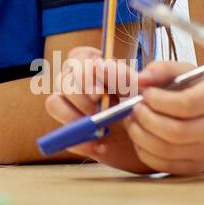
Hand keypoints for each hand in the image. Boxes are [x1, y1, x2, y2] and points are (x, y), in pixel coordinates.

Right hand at [43, 45, 152, 172]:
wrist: (149, 135)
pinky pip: (63, 134)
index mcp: (91, 62)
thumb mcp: (140, 89)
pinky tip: (102, 146)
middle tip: (101, 109)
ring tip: (101, 128)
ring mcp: (68, 106)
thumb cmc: (142, 103)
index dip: (86, 75)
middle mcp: (74, 81)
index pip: (77, 58)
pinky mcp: (70, 130)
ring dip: (75, 117)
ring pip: (54, 103)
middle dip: (81, 97)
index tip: (101, 93)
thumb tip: (104, 67)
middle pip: (62, 80)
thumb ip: (125, 76)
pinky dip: (82, 142)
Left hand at [124, 61, 203, 173]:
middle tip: (134, 107)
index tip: (145, 93)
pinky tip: (141, 136)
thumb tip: (139, 79)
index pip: (185, 105)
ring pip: (165, 151)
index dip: (158, 99)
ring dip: (139, 135)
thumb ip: (163, 70)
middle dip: (145, 118)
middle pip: (174, 132)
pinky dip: (144, 151)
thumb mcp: (190, 73)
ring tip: (134, 120)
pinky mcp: (194, 168)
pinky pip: (162, 165)